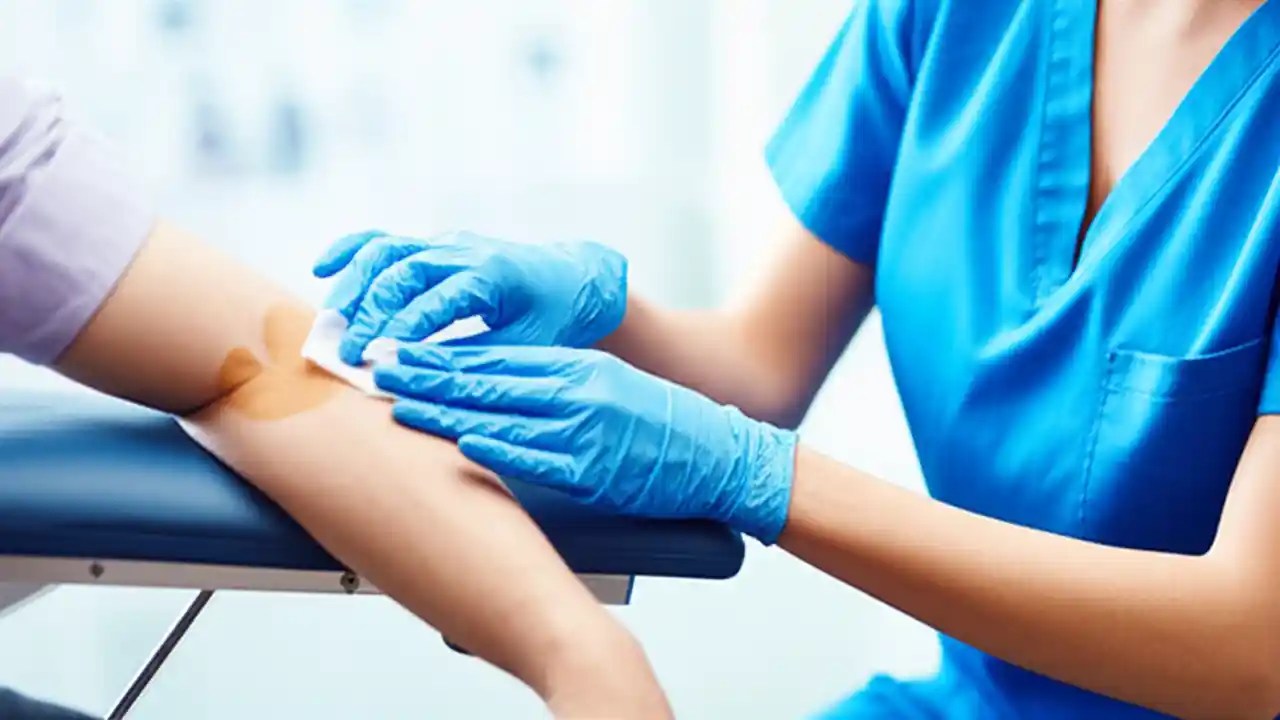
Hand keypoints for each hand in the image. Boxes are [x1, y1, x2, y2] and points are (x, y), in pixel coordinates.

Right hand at [313, 229, 627, 364]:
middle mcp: (463, 252)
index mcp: (490, 276)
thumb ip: (474, 358)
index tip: (372, 362)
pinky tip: (323, 269)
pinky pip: (385, 240)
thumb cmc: (554, 318)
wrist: (575, 279)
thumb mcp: (525, 347)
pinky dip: (351, 250)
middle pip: (401, 272)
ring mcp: (445, 244)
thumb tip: (422, 378)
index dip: (399, 331)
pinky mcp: (432, 246)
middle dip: (368, 312)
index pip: (432, 301)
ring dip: (352, 284)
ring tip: (329, 320)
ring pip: (386, 251)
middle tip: (344, 351)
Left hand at [372, 344, 797, 542]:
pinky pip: (535, 457)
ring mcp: (582, 429)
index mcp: (573, 367)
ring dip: (445, 408)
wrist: (713, 452)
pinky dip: (496, 447)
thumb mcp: (604, 385)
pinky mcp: (591, 469)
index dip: (442, 353)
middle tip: (378, 367)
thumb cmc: (654, 422)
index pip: (494, 356)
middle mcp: (573, 390)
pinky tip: (461, 439)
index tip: (400, 350)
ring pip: (502, 413)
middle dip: (428, 373)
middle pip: (486, 378)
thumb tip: (492, 386)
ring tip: (399, 403)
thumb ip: (552, 382)